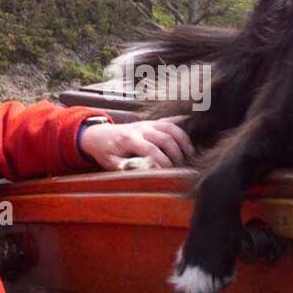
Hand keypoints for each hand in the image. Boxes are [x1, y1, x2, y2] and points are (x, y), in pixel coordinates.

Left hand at [80, 117, 194, 170]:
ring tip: (190, 154)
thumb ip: (125, 167)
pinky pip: (169, 120)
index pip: (151, 149)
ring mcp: (147, 123)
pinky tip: (194, 126)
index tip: (170, 172)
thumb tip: (141, 173)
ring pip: (170, 127)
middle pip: (165, 138)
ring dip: (183, 140)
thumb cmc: (105, 151)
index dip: (163, 161)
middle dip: (177, 153)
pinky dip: (182, 122)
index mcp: (129, 139)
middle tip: (182, 166)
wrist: (98, 135)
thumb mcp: (110, 163)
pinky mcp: (151, 122)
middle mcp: (140, 128)